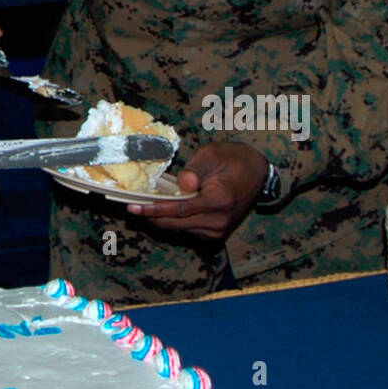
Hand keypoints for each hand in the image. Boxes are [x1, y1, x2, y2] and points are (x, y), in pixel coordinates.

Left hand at [126, 142, 267, 239]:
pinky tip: (163, 207)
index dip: (155, 209)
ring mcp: (218, 230)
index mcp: (219, 200)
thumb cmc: (232, 159)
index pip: (180, 209)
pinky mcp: (216, 233)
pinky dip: (174, 219)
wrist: (257, 173)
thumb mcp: (211, 155)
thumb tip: (181, 185)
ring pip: (180, 228)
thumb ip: (194, 171)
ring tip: (143, 204)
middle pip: (176, 223)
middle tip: (130, 206)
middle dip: (152, 215)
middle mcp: (219, 220)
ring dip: (161, 218)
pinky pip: (188, 228)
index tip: (135, 207)